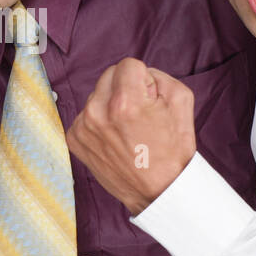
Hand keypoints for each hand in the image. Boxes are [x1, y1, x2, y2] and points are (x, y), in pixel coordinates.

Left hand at [66, 58, 195, 215]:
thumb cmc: (172, 149)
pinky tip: (114, 138)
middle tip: (140, 115)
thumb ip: (159, 75)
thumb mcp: (181, 100)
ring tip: (127, 131)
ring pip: (97, 95)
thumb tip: (139, 73)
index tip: (149, 100)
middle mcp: (98, 112)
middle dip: (125, 89)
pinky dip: (99, 121)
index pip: (127, 64)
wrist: (159, 191)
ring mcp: (83, 127)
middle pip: (109, 76)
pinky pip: (86, 114)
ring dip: (111, 105)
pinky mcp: (74, 139)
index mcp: (124, 102)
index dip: (143, 80)